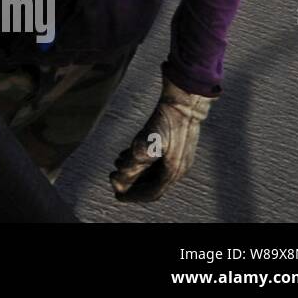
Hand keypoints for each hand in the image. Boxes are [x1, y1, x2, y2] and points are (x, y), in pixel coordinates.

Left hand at [110, 78, 213, 202]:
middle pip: (153, 184)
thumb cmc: (166, 121)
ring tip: (117, 165)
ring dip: (135, 172)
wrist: (184, 102)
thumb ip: (133, 162)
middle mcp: (178, 168)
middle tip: (113, 179)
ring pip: (153, 173)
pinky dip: (141, 162)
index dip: (133, 195)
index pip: (152, 193)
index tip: (116, 195)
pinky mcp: (175, 147)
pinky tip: (126, 154)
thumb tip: (120, 179)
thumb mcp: (146, 142)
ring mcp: (178, 157)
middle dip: (132, 184)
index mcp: (173, 172)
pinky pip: (156, 161)